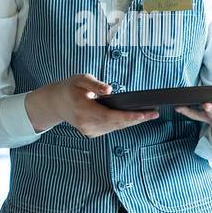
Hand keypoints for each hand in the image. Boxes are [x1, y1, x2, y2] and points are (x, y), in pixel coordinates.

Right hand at [25, 74, 159, 138]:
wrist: (57, 103)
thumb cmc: (70, 88)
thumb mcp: (81, 79)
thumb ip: (95, 84)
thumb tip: (110, 90)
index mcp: (83, 109)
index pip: (110, 115)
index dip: (128, 116)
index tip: (143, 114)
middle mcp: (86, 124)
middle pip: (116, 124)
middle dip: (136, 119)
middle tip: (155, 113)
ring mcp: (89, 131)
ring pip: (115, 128)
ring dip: (132, 122)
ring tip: (149, 115)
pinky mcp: (91, 133)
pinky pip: (111, 129)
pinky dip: (123, 124)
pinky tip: (135, 118)